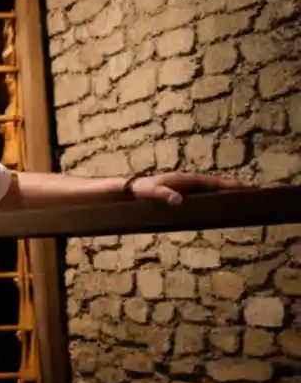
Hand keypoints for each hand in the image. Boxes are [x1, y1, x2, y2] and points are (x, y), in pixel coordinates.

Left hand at [128, 172, 243, 205]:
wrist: (131, 189)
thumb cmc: (141, 191)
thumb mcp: (151, 193)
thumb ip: (163, 195)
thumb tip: (179, 201)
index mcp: (184, 179)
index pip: (210, 182)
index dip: (226, 185)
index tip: (242, 187)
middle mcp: (188, 181)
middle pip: (214, 184)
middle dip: (231, 187)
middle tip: (251, 191)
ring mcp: (186, 186)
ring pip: (210, 189)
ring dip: (224, 192)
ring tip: (241, 197)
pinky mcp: (182, 192)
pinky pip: (202, 194)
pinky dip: (213, 196)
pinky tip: (220, 203)